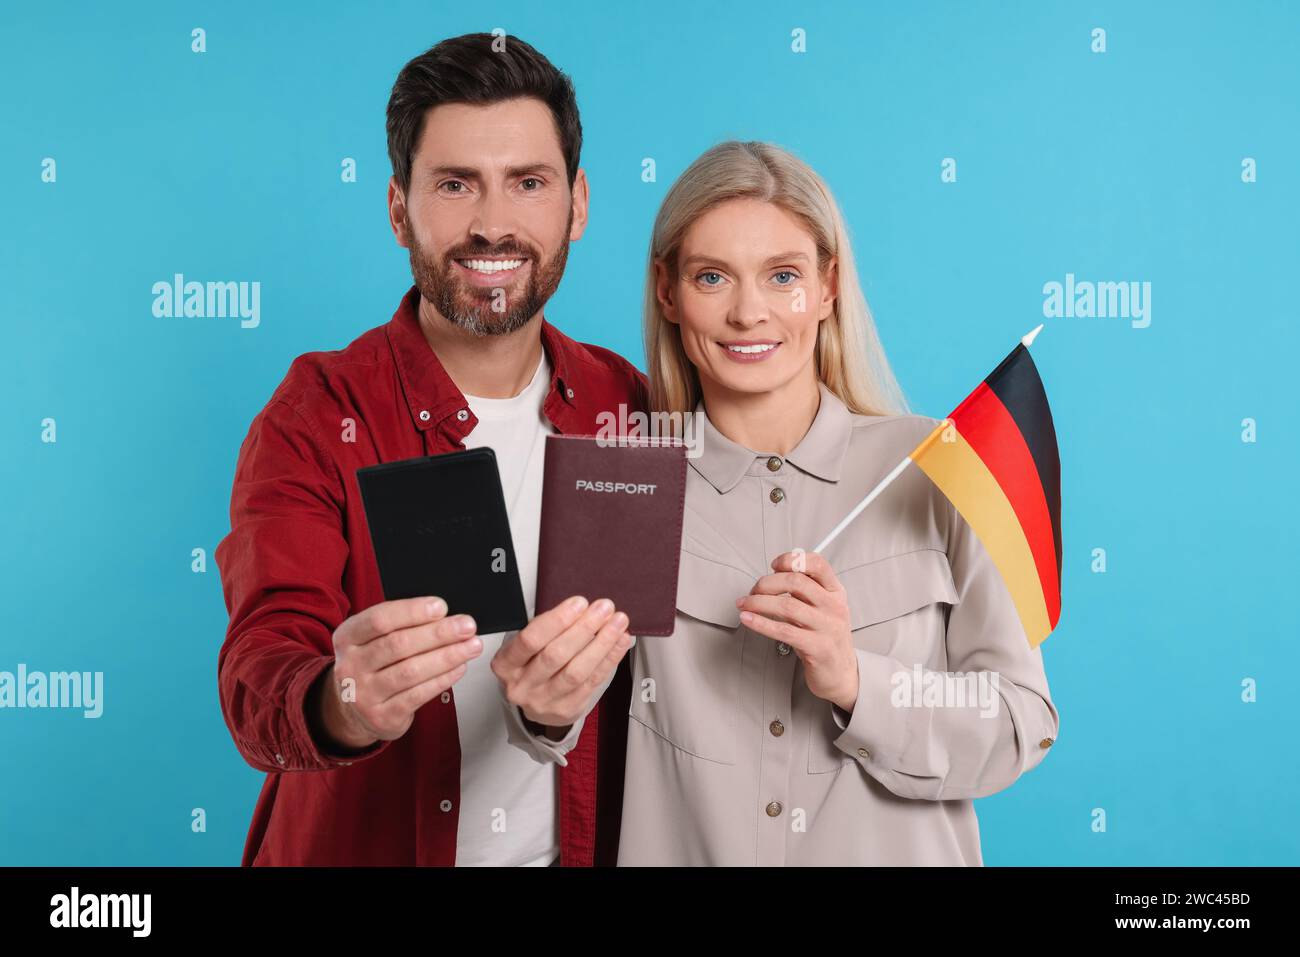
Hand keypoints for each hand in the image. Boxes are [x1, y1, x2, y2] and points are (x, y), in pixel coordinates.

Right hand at [320, 596, 481, 749]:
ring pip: (411, 671)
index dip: (412, 611)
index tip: (441, 606)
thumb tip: (445, 615)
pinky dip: (444, 679)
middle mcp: (350, 666)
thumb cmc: (373, 665)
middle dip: (438, 633)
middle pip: (399, 644)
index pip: (379, 619)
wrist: (354, 710)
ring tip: (471, 646)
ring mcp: (364, 694)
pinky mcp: (382, 716)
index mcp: (347, 638)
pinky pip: (419, 694)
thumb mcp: (373, 640)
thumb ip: (400, 625)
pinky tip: (459, 667)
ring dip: (448, 656)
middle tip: (467, 626)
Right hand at [491, 595, 632, 729]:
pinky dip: (609, 658)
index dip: (557, 620)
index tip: (579, 603)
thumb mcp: (528, 644)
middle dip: (584, 628)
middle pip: (556, 655)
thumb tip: (584, 609)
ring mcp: (544, 700)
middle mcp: (522, 685)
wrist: (535, 702)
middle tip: (603, 608)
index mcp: (506, 664)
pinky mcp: (567, 709)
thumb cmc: (532, 663)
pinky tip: (620, 641)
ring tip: (617, 623)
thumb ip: (549, 627)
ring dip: (602, 643)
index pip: (530, 640)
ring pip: (577, 671)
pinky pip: (593, 681)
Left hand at [736, 549, 858, 712]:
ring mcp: (828, 627)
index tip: (773, 566)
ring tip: (744, 604)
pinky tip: (747, 619)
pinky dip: (760, 623)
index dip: (791, 560)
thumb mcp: (822, 608)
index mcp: (836, 591)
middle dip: (767, 583)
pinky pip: (783, 631)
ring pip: (787, 605)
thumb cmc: (825, 636)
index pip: (817, 564)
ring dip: (758, 602)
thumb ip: (804, 591)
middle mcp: (834, 606)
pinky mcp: (817, 648)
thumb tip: (772, 576)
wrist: (841, 673)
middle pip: (796, 582)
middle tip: (752, 591)